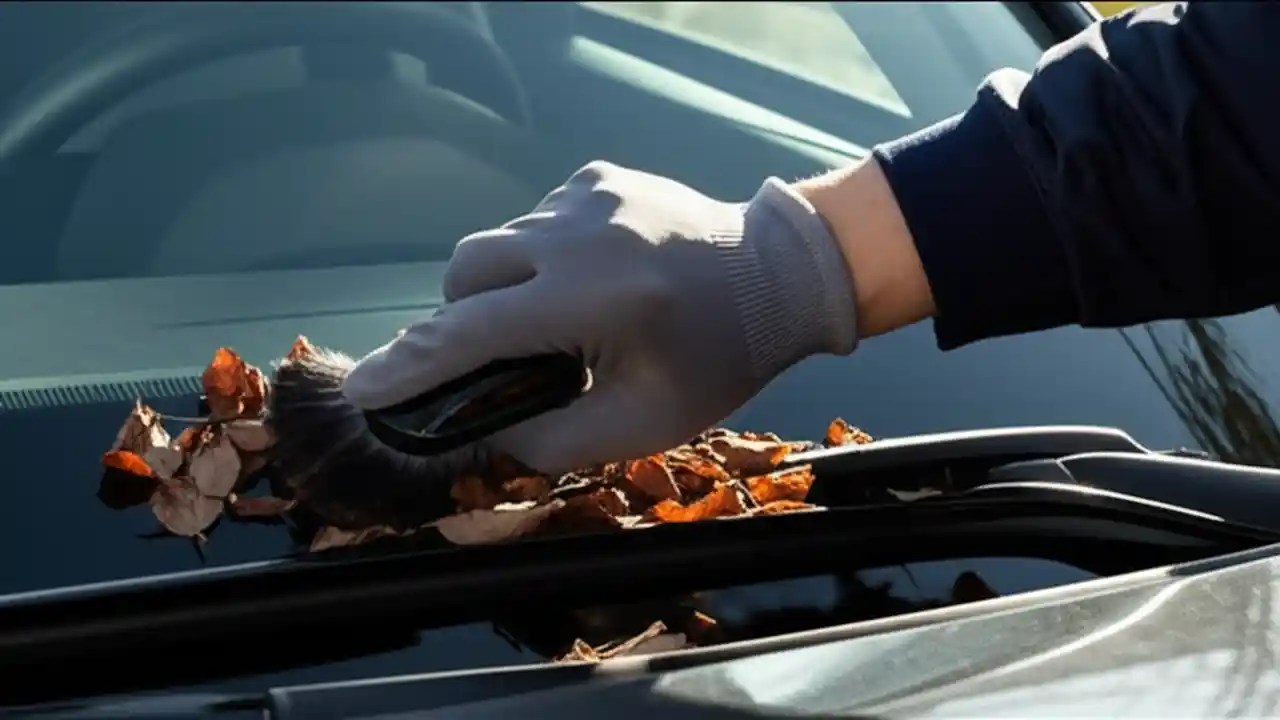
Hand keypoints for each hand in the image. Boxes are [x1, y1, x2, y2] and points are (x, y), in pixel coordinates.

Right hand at [342, 161, 858, 473]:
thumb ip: (552, 441)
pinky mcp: (597, 176)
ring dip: (503, 286)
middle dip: (460, 320)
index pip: (470, 334)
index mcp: (593, 297)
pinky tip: (588, 277)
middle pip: (465, 271)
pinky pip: (536, 220)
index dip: (409, 368)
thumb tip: (482, 446)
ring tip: (555, 318)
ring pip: (497, 242)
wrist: (779, 274)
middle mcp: (579, 233)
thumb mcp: (643, 422)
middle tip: (499, 357)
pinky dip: (539, 255)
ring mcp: (587, 194)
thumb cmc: (720, 359)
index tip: (361, 391)